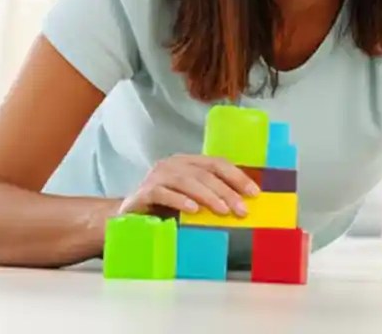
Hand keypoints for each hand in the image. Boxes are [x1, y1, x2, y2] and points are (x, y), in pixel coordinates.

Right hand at [119, 155, 260, 217]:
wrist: (127, 219)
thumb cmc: (165, 210)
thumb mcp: (191, 200)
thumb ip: (211, 197)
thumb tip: (244, 206)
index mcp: (188, 162)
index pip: (217, 163)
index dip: (237, 176)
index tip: (255, 193)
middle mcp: (173, 165)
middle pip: (205, 173)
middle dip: (227, 191)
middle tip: (242, 209)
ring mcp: (156, 177)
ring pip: (187, 181)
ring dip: (208, 195)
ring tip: (223, 211)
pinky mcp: (143, 193)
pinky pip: (164, 193)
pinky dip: (180, 201)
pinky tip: (193, 210)